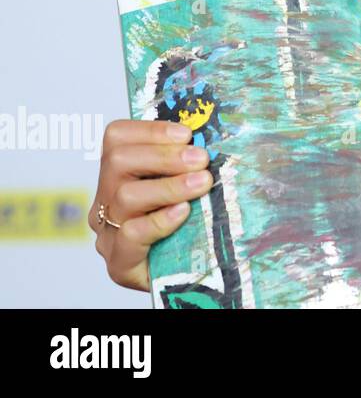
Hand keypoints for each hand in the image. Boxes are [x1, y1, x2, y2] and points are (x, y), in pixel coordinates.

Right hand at [89, 119, 213, 291]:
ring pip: (125, 197)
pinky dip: (160, 219)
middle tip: (201, 159)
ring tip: (202, 182)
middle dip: (164, 155)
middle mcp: (106, 201)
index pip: (116, 138)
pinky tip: (183, 212)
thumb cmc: (185, 225)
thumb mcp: (184, 186)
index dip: (151, 130)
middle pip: (117, 162)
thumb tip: (210, 137)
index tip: (187, 133)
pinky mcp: (119, 263)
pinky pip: (131, 235)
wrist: (183, 273)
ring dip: (169, 185)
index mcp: (117, 175)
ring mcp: (108, 233)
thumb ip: (187, 162)